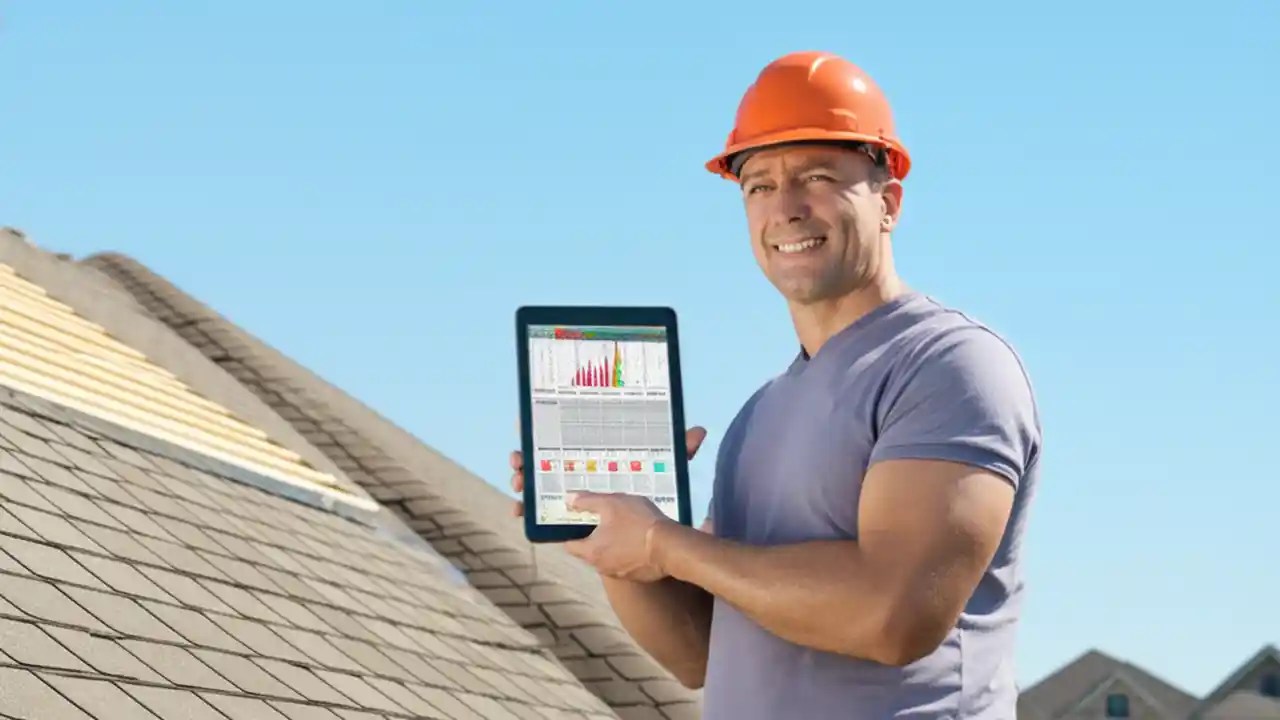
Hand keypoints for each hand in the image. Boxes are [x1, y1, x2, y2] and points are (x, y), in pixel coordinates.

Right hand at [508, 425, 707, 517]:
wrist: (642, 540)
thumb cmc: (650, 499)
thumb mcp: (664, 473)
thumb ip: (679, 451)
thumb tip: (699, 430)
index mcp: (591, 453)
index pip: (562, 433)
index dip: (540, 427)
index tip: (525, 422)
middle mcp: (572, 469)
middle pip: (540, 456)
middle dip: (523, 454)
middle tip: (518, 457)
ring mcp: (564, 493)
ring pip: (534, 482)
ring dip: (521, 479)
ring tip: (517, 481)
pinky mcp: (562, 518)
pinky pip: (537, 512)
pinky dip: (526, 510)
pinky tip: (519, 513)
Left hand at [563, 492, 671, 581]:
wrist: (670, 546)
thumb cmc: (638, 522)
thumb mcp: (612, 503)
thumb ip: (588, 501)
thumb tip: (568, 499)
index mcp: (591, 551)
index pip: (569, 545)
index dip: (571, 531)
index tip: (579, 520)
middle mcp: (601, 567)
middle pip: (589, 552)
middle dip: (594, 538)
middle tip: (606, 521)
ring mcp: (619, 574)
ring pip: (608, 558)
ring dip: (612, 546)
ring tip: (625, 529)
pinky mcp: (636, 577)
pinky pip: (625, 564)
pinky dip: (628, 554)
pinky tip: (639, 540)